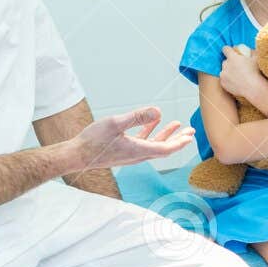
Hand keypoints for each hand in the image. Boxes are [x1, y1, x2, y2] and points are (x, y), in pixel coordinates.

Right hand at [71, 107, 194, 170]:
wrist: (76, 155)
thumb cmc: (93, 141)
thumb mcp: (115, 123)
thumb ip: (137, 117)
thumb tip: (158, 111)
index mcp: (138, 150)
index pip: (165, 149)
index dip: (179, 142)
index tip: (190, 136)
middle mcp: (137, 155)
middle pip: (164, 148)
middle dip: (178, 139)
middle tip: (191, 132)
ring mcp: (130, 154)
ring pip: (154, 145)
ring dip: (165, 135)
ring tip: (176, 125)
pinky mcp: (123, 150)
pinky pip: (142, 142)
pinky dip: (150, 132)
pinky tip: (152, 122)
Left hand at [219, 44, 255, 99]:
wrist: (253, 88)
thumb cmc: (256, 72)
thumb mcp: (256, 58)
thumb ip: (251, 51)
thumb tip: (248, 50)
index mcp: (232, 57)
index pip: (225, 49)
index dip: (228, 50)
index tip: (230, 52)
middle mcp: (225, 65)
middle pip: (225, 61)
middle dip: (230, 63)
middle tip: (238, 67)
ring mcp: (223, 75)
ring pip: (224, 71)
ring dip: (228, 72)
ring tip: (238, 76)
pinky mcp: (223, 83)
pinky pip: (224, 80)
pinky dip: (228, 80)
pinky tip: (236, 82)